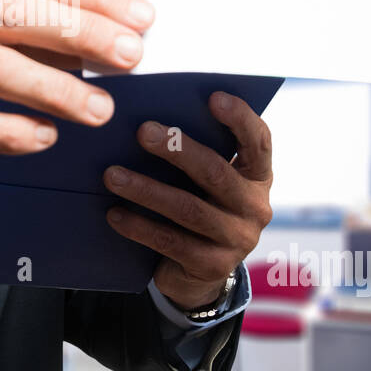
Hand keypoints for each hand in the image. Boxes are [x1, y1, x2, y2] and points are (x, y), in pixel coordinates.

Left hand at [101, 91, 273, 310]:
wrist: (198, 273)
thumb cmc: (197, 205)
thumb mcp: (205, 180)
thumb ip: (194, 153)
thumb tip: (149, 120)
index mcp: (257, 175)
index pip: (258, 141)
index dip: (240, 118)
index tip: (213, 97)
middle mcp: (255, 206)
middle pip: (216, 172)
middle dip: (178, 149)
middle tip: (143, 131)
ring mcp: (237, 239)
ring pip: (188, 208)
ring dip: (146, 189)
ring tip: (111, 175)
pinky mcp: (212, 266)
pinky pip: (170, 241)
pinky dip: (139, 226)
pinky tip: (113, 213)